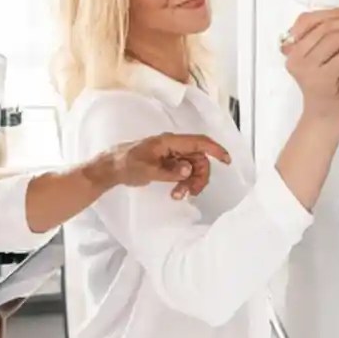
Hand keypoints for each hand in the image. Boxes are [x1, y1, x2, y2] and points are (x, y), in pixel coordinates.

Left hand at [102, 133, 231, 200]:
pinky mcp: (168, 163)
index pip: (198, 142)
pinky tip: (176, 193)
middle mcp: (173, 146)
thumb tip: (188, 169)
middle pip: (199, 159)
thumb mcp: (147, 170)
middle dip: (199, 177)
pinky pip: (183, 172)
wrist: (111, 168)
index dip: (215, 150)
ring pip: (192, 167)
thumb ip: (169, 170)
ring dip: (190, 182)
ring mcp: (171, 154)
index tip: (226, 161)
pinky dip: (183, 183)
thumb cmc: (126, 164)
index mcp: (169, 142)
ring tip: (178, 195)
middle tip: (190, 193)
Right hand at [280, 6, 338, 120]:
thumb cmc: (332, 84)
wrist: (326, 116)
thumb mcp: (336, 54)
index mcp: (293, 47)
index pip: (310, 19)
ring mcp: (305, 68)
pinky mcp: (318, 80)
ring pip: (333, 38)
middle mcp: (294, 56)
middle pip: (326, 27)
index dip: (337, 11)